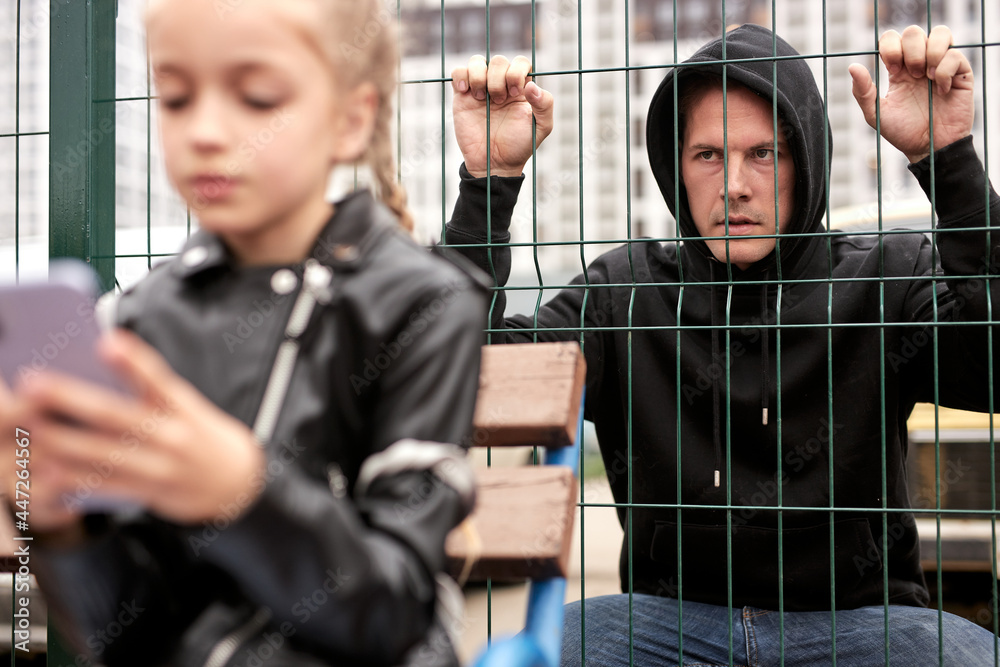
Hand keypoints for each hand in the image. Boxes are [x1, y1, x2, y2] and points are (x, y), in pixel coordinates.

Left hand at [11, 330, 264, 526]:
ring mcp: (160, 467)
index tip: (108, 343)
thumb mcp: (186, 404)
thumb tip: (105, 355)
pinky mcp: (148, 492)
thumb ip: (149, 386)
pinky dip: (75, 477)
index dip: (133, 361)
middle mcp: (172, 436)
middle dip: (71, 399)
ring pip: (104, 454)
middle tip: (33, 385)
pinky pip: (106, 486)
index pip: (157, 379)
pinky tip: (48, 467)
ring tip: (30, 426)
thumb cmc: (202, 434)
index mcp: (181, 406)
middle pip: (116, 416)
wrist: (237, 483)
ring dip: (62, 441)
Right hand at [452, 54, 553, 177]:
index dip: (517, 72)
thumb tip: (531, 85)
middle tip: (498, 102)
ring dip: (480, 76)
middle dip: (499, 78)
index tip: (515, 93)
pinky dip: (461, 76)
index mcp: (521, 88)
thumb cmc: (519, 146)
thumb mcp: (541, 127)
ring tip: (481, 98)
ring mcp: (480, 89)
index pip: (520, 62)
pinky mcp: (462, 96)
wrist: (494, 163)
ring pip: (477, 61)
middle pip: (498, 60)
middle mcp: (501, 84)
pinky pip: (458, 72)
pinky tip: (467, 93)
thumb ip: (545, 105)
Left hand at [849, 25, 973, 162]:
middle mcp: (919, 63)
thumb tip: (852, 66)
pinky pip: (955, 55)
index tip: (892, 70)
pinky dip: (946, 70)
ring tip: (926, 77)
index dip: (890, 48)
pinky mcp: (961, 74)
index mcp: (898, 69)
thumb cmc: (902, 133)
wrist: (928, 149)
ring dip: (930, 53)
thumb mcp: (876, 115)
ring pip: (940, 33)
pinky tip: (942, 89)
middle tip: (910, 75)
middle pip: (913, 32)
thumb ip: (863, 92)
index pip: (892, 39)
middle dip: (909, 51)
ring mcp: (941, 66)